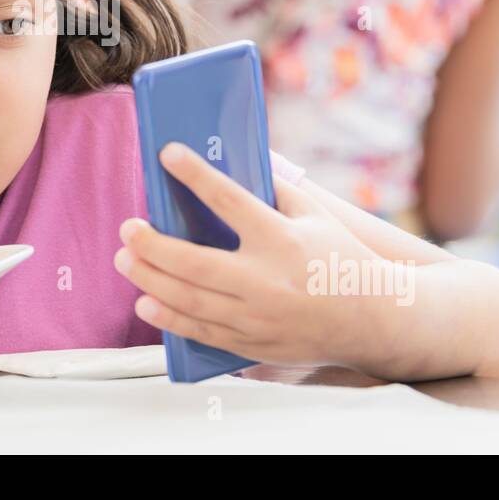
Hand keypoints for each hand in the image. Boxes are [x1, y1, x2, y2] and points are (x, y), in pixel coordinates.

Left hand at [114, 142, 405, 370]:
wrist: (374, 320)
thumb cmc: (340, 258)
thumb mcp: (316, 215)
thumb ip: (276, 190)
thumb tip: (237, 161)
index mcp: (282, 240)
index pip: (230, 200)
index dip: (196, 175)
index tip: (169, 155)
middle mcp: (267, 280)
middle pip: (195, 262)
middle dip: (153, 245)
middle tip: (128, 228)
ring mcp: (258, 317)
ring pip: (190, 300)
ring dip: (150, 280)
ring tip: (125, 260)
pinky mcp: (254, 344)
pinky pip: (203, 331)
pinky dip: (171, 318)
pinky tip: (147, 302)